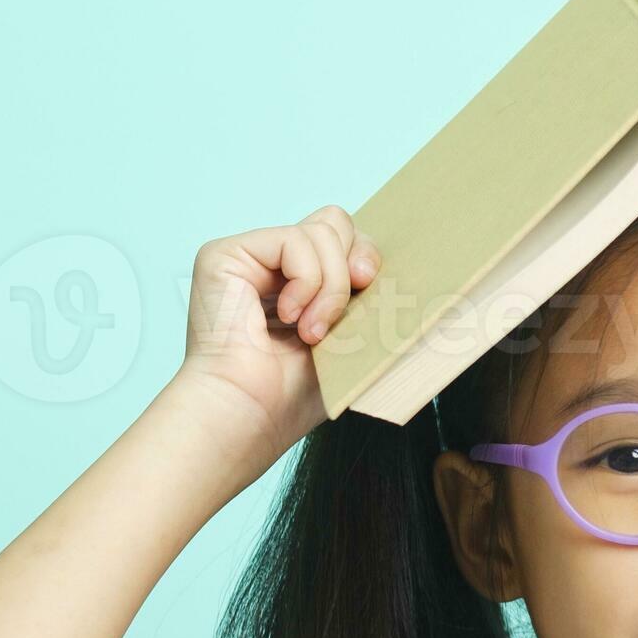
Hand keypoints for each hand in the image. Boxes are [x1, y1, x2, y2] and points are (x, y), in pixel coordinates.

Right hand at [166, 206, 380, 457]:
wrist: (250, 416)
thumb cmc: (293, 394)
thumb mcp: (350, 336)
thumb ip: (369, 295)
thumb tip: (412, 268)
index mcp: (297, 281)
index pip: (346, 239)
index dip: (365, 260)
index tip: (369, 293)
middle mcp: (270, 263)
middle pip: (336, 221)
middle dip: (352, 267)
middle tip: (340, 317)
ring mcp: (247, 256)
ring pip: (323, 229)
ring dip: (330, 287)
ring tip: (310, 332)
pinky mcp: (224, 254)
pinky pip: (294, 240)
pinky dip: (307, 281)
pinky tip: (289, 318)